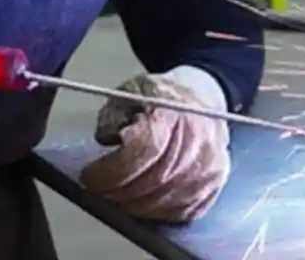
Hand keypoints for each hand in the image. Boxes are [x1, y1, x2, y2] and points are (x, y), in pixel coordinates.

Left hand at [80, 69, 230, 222]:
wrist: (201, 100)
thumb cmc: (163, 97)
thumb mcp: (130, 90)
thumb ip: (113, 114)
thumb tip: (105, 139)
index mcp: (176, 111)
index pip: (145, 148)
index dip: (113, 169)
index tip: (90, 176)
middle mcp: (199, 140)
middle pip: (154, 179)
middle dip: (117, 191)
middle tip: (96, 190)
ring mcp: (210, 166)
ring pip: (166, 200)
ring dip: (133, 206)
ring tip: (113, 197)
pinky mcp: (214, 185)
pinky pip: (181, 211)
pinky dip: (155, 213)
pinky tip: (138, 203)